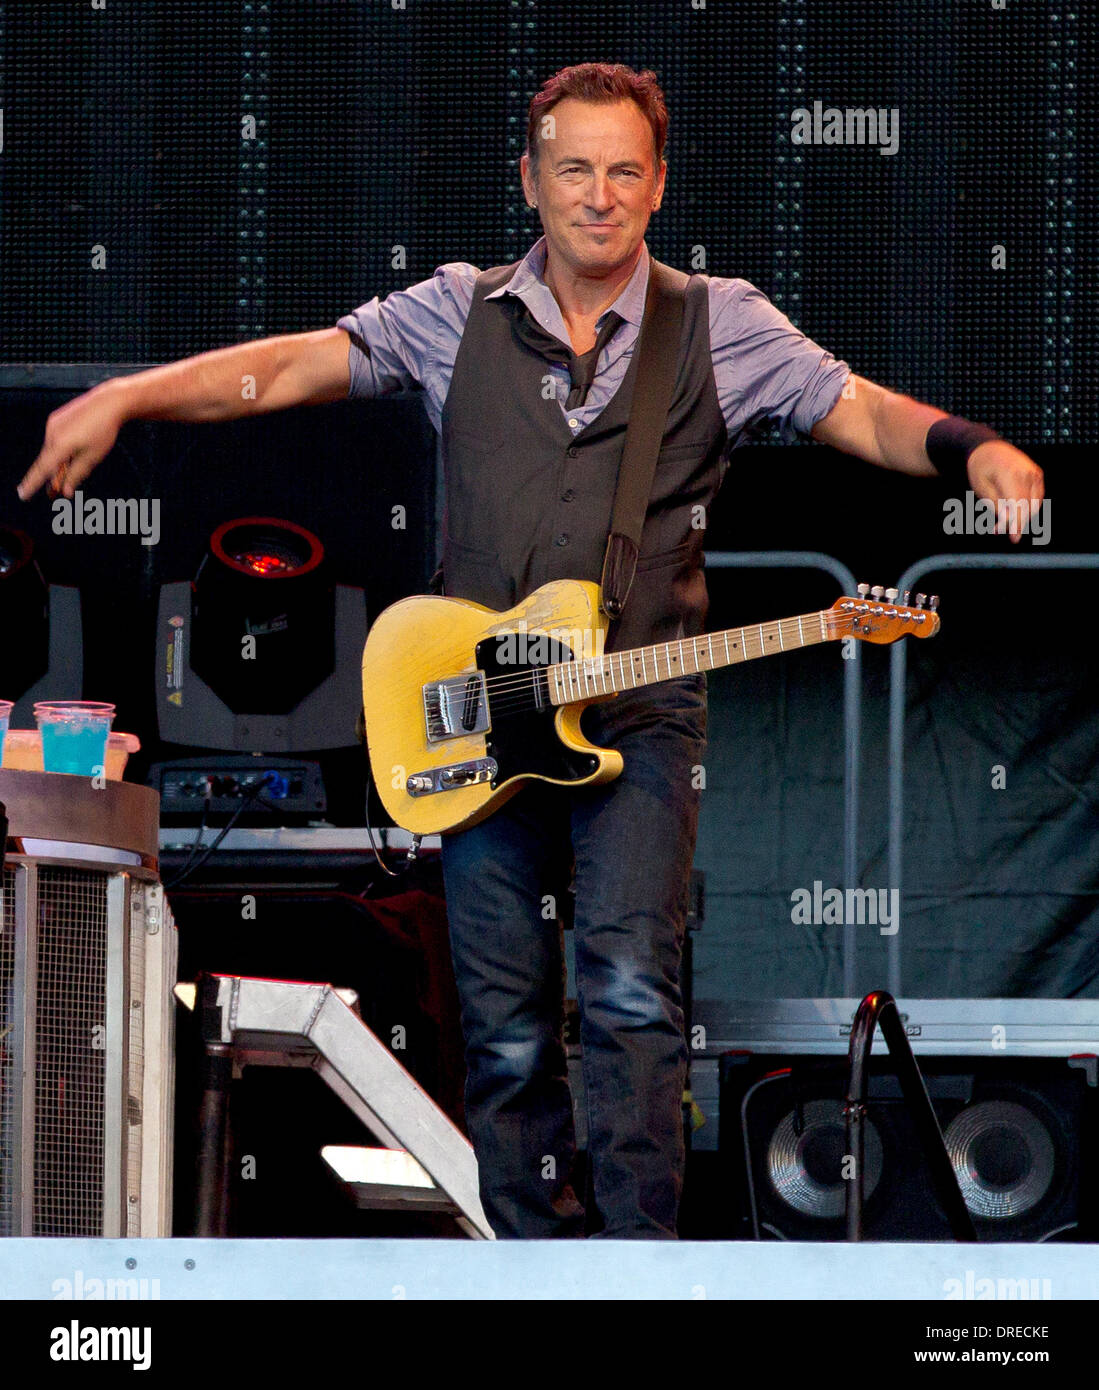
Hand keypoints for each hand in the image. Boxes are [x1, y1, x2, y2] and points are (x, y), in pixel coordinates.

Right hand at [17, 381, 126, 500]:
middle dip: (54, 474)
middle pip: (48, 461)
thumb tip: (65, 492)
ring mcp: (52, 424)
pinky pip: (56, 439)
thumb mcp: (92, 458)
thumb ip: (76, 475)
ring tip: (81, 455)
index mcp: (60, 445)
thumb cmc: (103, 432)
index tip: (22, 495)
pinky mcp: (56, 418)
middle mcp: (52, 434)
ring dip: (60, 460)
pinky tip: (78, 443)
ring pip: (52, 450)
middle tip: (58, 489)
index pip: (42, 470)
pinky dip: (62, 447)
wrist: (108, 402)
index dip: (32, 484)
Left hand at [965, 440, 1045, 543]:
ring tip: (1001, 523)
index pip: (1017, 504)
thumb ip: (996, 504)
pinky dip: (1027, 508)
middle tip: (996, 530)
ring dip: (1021, 517)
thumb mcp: (981, 488)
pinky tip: (1012, 513)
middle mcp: (1027, 473)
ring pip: (1034, 504)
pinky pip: (1036, 497)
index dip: (1017, 523)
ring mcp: (1035, 473)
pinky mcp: (1037, 475)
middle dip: (1015, 522)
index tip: (1014, 539)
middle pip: (1027, 506)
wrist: (988, 448)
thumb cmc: (981, 468)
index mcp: (1011, 474)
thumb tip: (1008, 520)